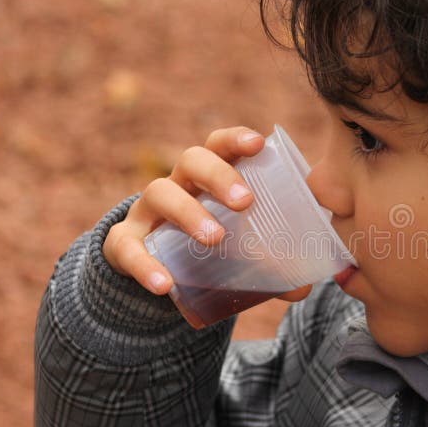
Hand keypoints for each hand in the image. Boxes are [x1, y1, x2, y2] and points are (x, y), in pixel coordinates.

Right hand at [102, 126, 311, 302]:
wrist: (151, 269)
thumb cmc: (205, 244)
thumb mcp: (236, 248)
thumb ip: (268, 264)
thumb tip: (303, 287)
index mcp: (208, 178)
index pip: (219, 145)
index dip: (236, 139)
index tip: (258, 144)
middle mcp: (177, 184)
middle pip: (192, 161)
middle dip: (219, 176)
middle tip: (245, 202)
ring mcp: (148, 210)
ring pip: (160, 193)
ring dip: (189, 213)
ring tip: (214, 239)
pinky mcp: (124, 242)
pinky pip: (128, 248)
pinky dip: (145, 265)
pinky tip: (164, 284)